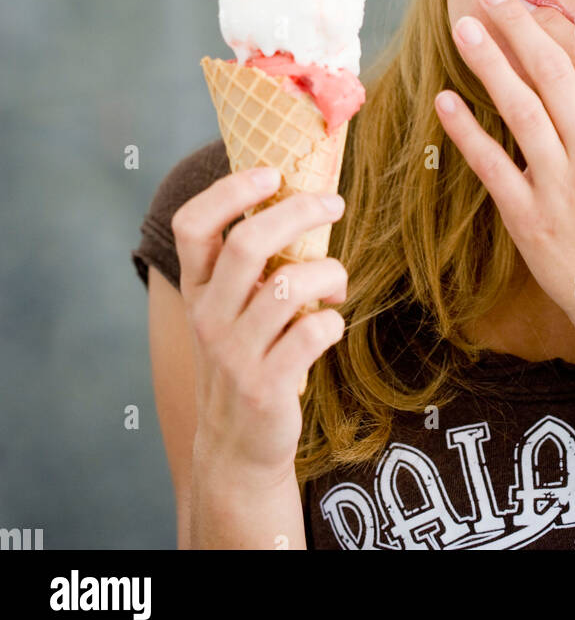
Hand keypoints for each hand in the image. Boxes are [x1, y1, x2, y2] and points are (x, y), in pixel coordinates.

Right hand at [172, 170, 347, 486]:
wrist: (238, 445)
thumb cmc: (246, 356)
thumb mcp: (230, 309)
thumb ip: (248, 263)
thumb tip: (298, 192)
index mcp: (197, 289)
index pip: (192, 225)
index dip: (231, 190)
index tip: (272, 173)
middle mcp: (208, 316)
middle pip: (248, 244)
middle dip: (298, 212)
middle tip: (333, 203)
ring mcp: (234, 353)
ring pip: (288, 286)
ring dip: (327, 273)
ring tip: (336, 283)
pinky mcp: (266, 385)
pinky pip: (312, 333)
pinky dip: (332, 322)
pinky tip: (330, 326)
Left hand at [434, 0, 574, 355]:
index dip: (557, 26)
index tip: (533, 2)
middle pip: (550, 73)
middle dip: (517, 27)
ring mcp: (560, 185)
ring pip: (519, 109)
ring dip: (488, 63)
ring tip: (463, 28)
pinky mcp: (528, 217)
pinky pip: (492, 165)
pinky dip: (467, 131)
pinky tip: (447, 98)